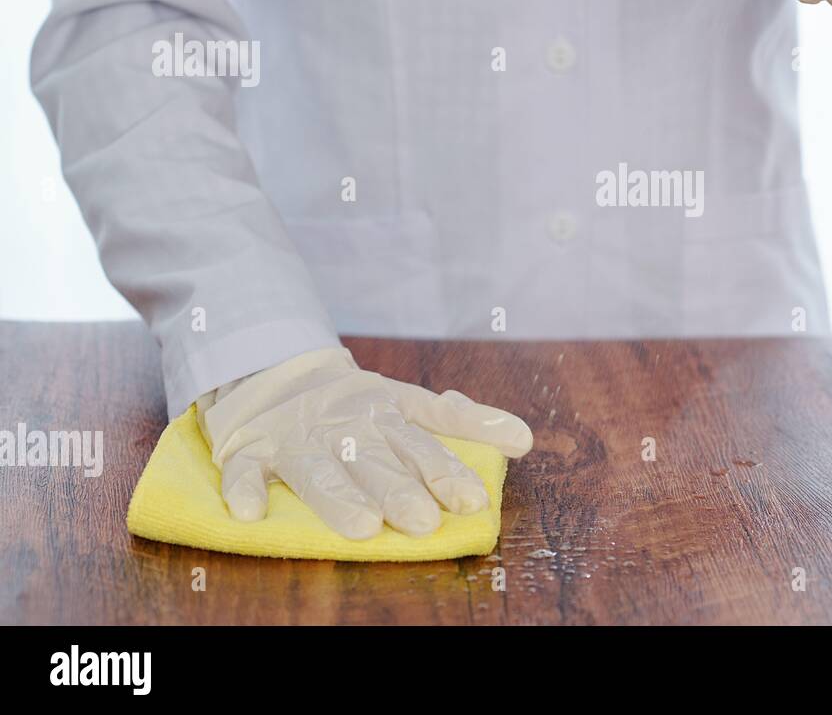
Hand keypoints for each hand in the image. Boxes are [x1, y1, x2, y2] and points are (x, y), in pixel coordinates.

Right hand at [196, 348, 532, 538]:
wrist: (272, 369)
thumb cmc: (353, 401)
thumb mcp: (408, 401)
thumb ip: (462, 421)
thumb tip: (526, 439)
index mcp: (385, 415)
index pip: (422, 445)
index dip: (446, 472)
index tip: (471, 500)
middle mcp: (345, 426)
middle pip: (376, 462)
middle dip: (401, 490)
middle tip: (424, 521)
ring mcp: (296, 437)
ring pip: (318, 470)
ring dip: (338, 497)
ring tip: (362, 526)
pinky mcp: (250, 447)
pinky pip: (243, 470)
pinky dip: (244, 489)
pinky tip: (250, 512)